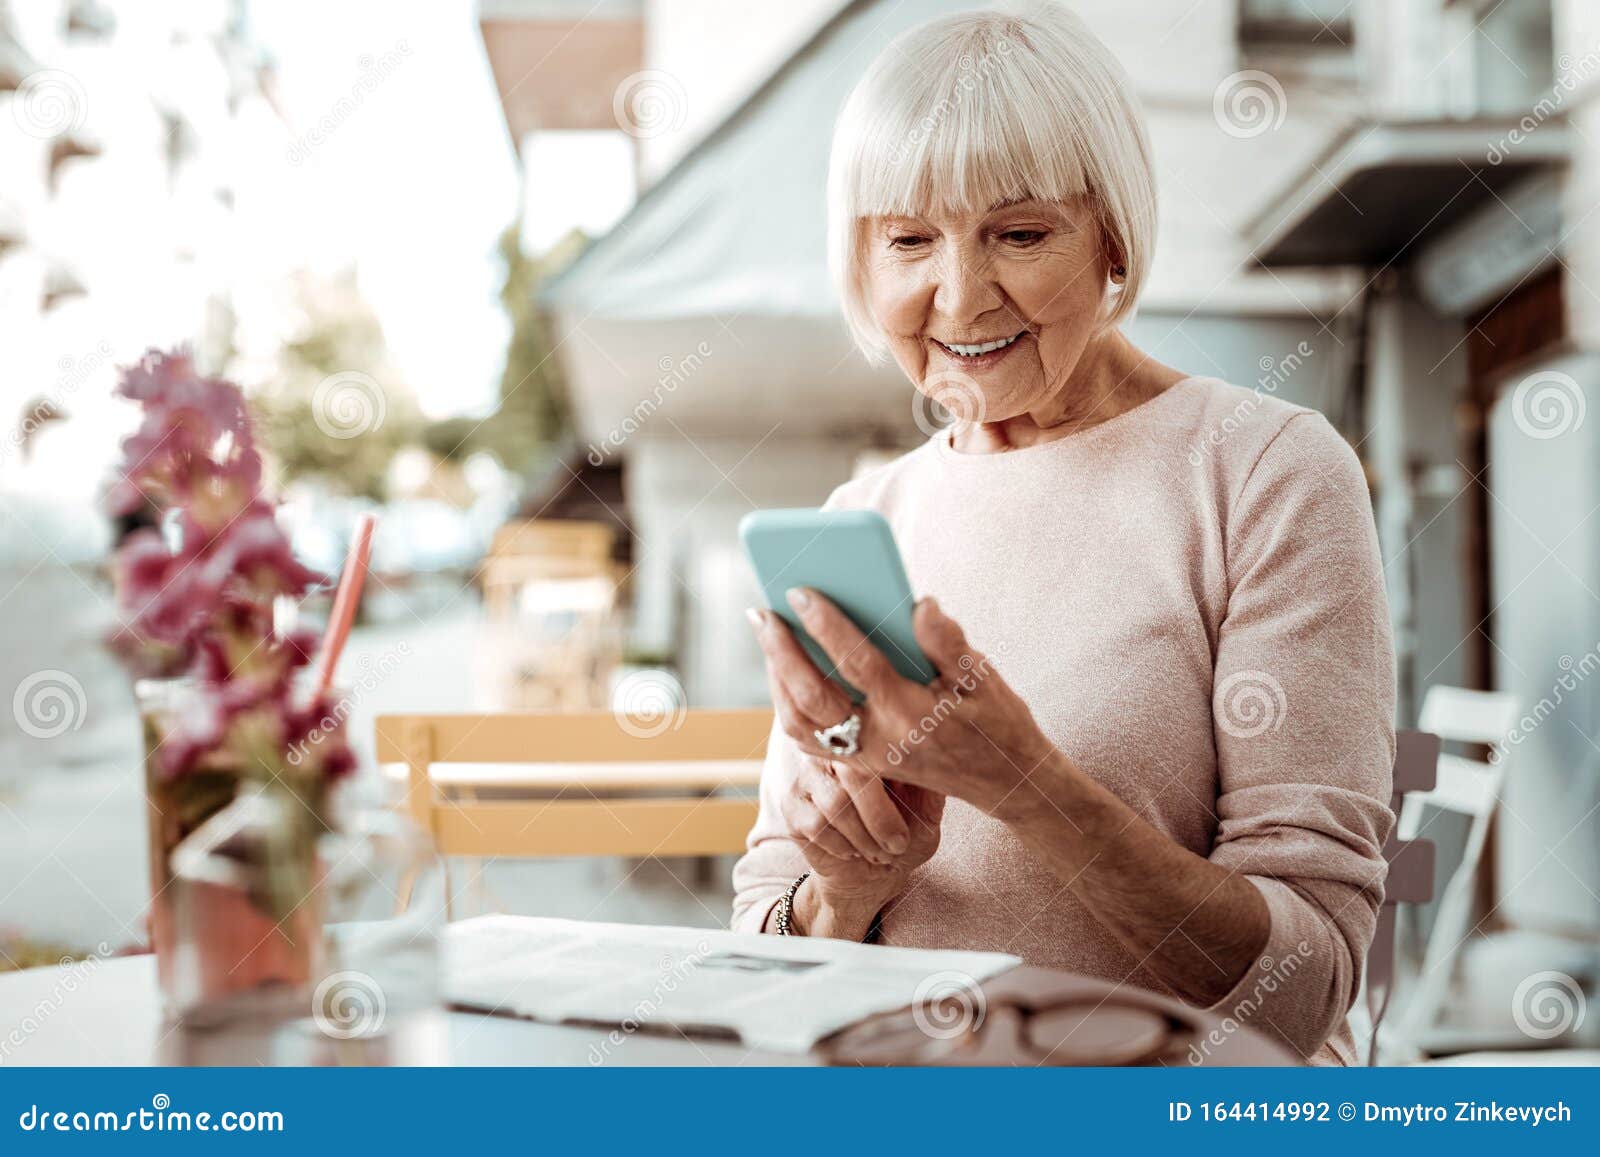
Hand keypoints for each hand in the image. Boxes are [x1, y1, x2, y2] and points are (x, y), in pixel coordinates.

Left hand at [749, 591, 1067, 822]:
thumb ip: (949, 642)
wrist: (1004, 781)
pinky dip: (790, 704)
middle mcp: (882, 741)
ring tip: (768, 636)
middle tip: (762, 613)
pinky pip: (811, 739)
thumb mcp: (985, 679)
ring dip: (778, 680)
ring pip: (802, 724)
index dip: (828, 626)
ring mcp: (868, 758)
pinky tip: (785, 670)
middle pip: (814, 698)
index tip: (801, 592)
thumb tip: (919, 605)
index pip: (859, 664)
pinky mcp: (862, 765)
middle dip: (782, 652)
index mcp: (914, 713)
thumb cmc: (996, 721)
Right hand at [778, 754, 942, 909]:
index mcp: (869, 743)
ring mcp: (808, 775)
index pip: (877, 743)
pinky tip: (852, 851)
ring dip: (863, 837)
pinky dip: (841, 845)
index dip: (897, 776)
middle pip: (852, 772)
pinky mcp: (791, 805)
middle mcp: (834, 750)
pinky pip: (816, 825)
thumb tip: (943, 759)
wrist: (870, 875)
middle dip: (880, 817)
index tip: (913, 813)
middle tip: (898, 845)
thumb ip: (933, 787)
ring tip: (878, 852)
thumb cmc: (902, 837)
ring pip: (835, 803)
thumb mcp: (928, 814)